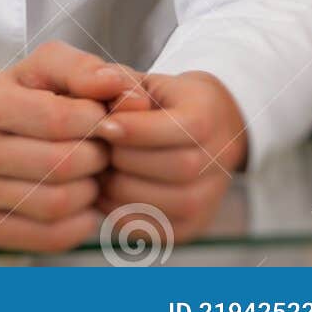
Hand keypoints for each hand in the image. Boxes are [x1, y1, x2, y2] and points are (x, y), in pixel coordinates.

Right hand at [0, 41, 152, 253]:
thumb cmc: (16, 98)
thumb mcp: (43, 69)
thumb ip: (83, 69)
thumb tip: (121, 87)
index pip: (60, 119)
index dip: (95, 120)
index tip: (100, 117)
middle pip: (61, 165)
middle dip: (96, 157)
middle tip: (99, 148)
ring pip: (58, 204)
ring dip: (90, 191)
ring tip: (89, 174)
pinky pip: (51, 237)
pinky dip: (80, 224)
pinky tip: (80, 203)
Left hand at [97, 70, 247, 244]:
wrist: (197, 130)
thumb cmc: (160, 101)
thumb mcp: (144, 82)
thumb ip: (124, 87)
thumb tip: (110, 113)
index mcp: (209, 119)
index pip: (182, 129)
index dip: (138, 129)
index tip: (103, 124)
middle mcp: (217, 166)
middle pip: (172, 168)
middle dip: (124, 157)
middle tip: (94, 147)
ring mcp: (205, 203)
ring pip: (159, 201)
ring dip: (116, 185)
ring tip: (96, 166)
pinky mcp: (187, 229)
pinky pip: (146, 227)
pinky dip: (116, 209)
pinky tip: (103, 187)